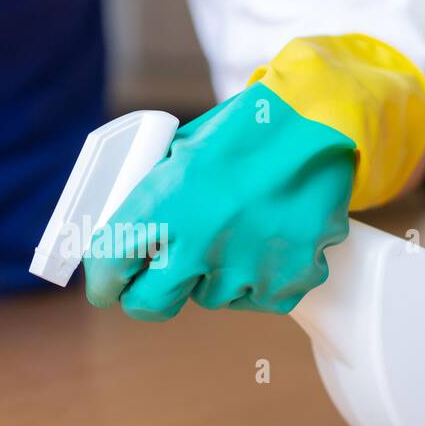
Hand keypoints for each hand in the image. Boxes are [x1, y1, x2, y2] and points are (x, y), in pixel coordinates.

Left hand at [83, 34, 424, 320]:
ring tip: (239, 227)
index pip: (110, 265)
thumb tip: (125, 236)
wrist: (321, 122)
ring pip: (210, 298)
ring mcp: (246, 269)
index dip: (103, 281)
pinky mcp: (287, 283)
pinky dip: (260, 277)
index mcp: (163, 203)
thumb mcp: (181, 152)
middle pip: (151, 304)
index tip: (106, 287)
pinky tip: (270, 238)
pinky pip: (258, 298)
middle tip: (160, 277)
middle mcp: (199, 245)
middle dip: (149, 294)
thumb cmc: (246, 131)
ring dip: (215, 275)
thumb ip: (152, 198)